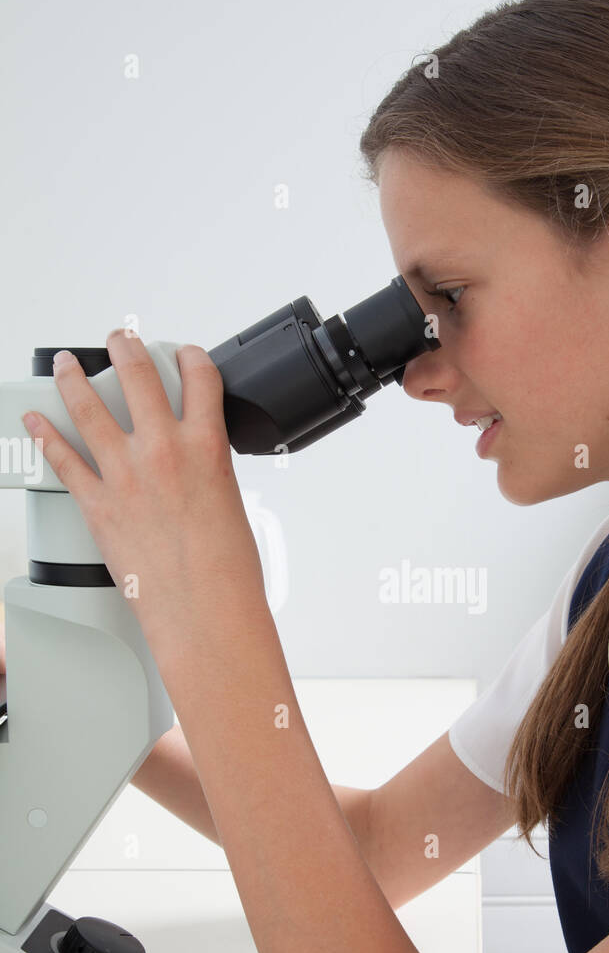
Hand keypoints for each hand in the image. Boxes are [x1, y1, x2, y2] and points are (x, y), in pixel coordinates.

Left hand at [20, 330, 267, 656]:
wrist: (206, 612)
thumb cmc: (227, 571)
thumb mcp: (230, 503)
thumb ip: (206, 473)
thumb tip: (193, 469)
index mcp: (207, 446)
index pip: (200, 377)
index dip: (190, 357)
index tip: (182, 354)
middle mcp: (163, 451)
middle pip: (137, 374)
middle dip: (124, 347)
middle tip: (118, 340)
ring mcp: (125, 475)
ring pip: (88, 407)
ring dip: (73, 378)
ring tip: (67, 364)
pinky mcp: (97, 504)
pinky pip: (62, 460)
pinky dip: (44, 435)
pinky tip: (35, 420)